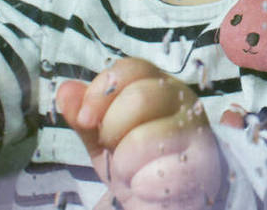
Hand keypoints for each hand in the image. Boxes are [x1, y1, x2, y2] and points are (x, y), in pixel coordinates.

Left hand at [57, 58, 223, 209]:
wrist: (172, 201)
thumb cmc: (139, 162)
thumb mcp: (107, 137)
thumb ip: (86, 115)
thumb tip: (65, 91)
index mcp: (160, 85)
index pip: (131, 69)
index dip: (101, 91)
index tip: (85, 119)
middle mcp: (184, 100)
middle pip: (138, 98)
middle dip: (112, 129)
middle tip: (114, 148)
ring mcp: (197, 132)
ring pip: (142, 139)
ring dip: (124, 163)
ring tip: (133, 170)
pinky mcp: (202, 166)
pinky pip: (155, 174)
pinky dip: (141, 185)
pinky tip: (148, 185)